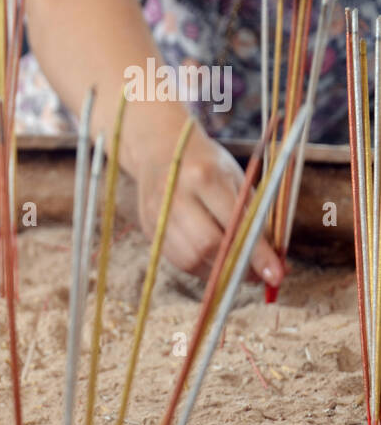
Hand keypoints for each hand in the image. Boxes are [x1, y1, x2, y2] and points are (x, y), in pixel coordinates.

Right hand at [132, 122, 282, 284]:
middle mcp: (175, 196)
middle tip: (258, 274)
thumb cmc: (207, 164)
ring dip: (218, 272)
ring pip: (190, 259)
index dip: (257, 254)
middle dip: (237, 266)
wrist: (160, 149)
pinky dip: (200, 266)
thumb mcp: (236, 180)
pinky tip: (213, 261)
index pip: (234, 225)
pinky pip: (176, 259)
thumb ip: (252, 218)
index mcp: (203, 176)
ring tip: (237, 269)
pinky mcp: (148, 227)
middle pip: (207, 246)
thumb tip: (273, 262)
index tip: (276, 275)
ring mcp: (157, 214)